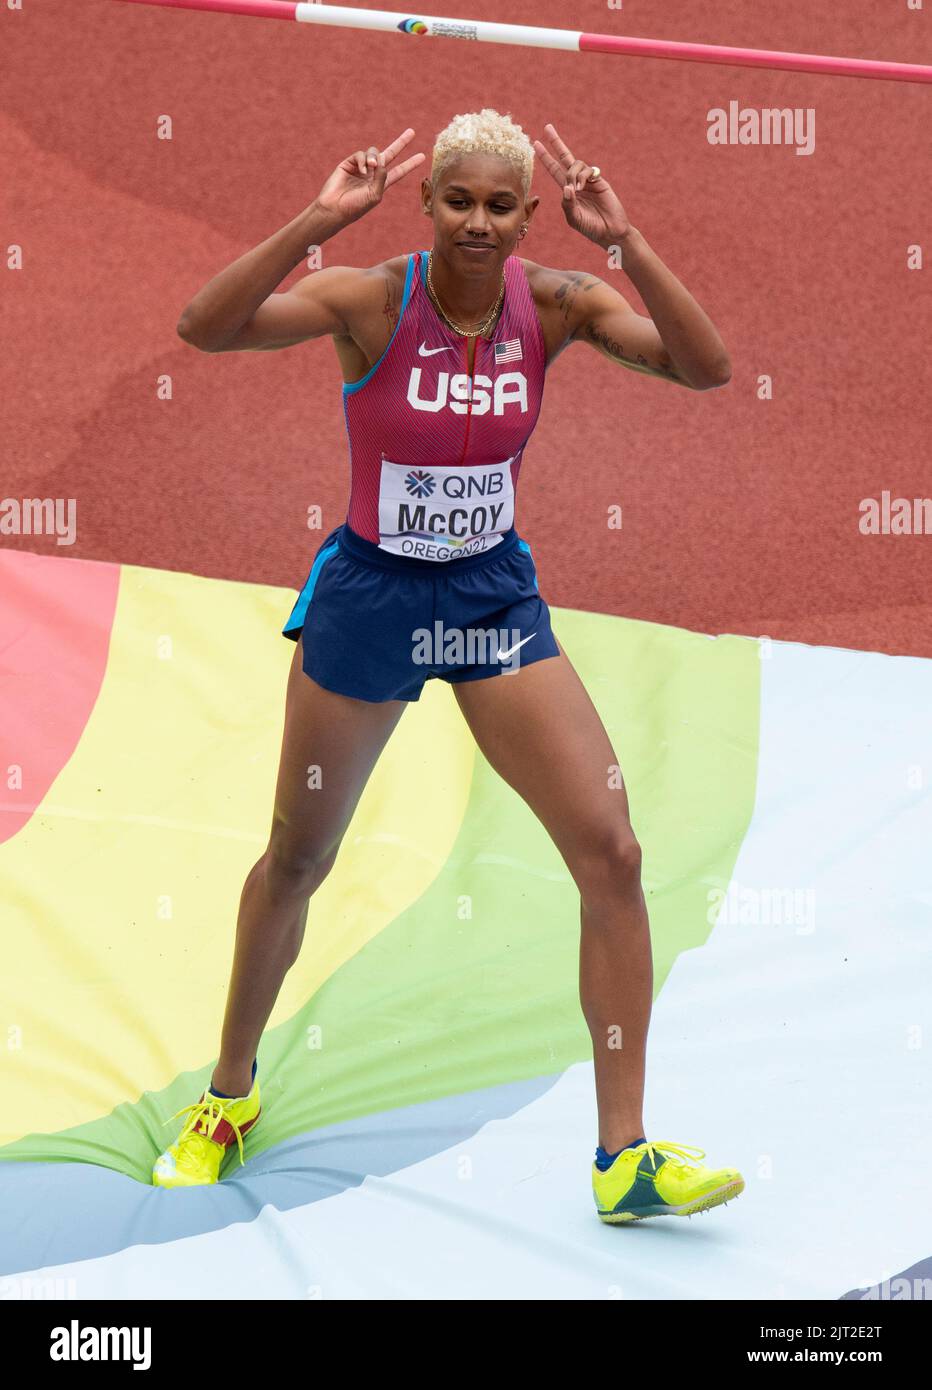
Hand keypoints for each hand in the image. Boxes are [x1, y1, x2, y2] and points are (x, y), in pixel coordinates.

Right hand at [315, 128, 425, 226]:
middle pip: (389, 155)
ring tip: (371, 167)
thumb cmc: (355, 207)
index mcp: (381, 184)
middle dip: (400, 143)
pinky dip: (363, 160)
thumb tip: (382, 159)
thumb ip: (382, 177)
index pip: (399, 171)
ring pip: (374, 152)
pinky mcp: (349, 163)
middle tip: (412, 132)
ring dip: (374, 157)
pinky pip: (360, 155)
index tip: (422, 156)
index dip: (410, 164)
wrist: (335, 208)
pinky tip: (362, 170)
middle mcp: (372, 174)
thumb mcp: (374, 195)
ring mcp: (361, 167)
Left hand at [533, 123, 629, 246]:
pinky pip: (588, 170)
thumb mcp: (574, 218)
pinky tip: (581, 187)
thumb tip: (566, 186)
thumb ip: (567, 204)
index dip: (546, 158)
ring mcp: (588, 180)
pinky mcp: (599, 180)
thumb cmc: (590, 228)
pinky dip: (582, 176)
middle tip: (547, 127)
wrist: (610, 231)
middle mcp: (577, 182)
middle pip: (564, 157)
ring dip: (571, 173)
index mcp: (568, 191)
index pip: (554, 170)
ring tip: (576, 189)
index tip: (536, 144)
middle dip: (555, 142)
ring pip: (575, 164)